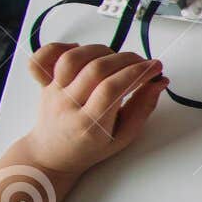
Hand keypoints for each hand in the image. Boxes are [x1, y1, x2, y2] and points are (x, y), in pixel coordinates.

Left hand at [19, 43, 168, 175]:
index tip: (155, 68)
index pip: (112, 88)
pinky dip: (60, 47)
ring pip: (72, 58)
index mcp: (89, 124)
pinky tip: (78, 49)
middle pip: (96, 69)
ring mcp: (54, 92)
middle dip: (127, 59)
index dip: (138, 73)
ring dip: (100, 50)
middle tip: (142, 63)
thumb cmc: (89, 147)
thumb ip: (143, 108)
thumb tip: (159, 82)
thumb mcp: (124, 137)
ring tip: (115, 58)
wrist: (53, 154)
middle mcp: (68, 105)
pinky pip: (42, 58)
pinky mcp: (45, 83)